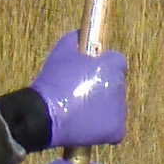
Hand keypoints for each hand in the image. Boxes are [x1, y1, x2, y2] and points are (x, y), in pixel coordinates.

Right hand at [30, 29, 127, 147]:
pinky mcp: (116, 129)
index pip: (117, 62)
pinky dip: (105, 129)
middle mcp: (119, 85)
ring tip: (81, 111)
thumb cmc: (53, 81)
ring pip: (115, 107)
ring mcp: (119, 109)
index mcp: (111, 65)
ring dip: (103, 108)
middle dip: (103, 87)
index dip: (103, 67)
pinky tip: (88, 126)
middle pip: (116, 85)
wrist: (44, 114)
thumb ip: (77, 38)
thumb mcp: (61, 50)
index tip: (91, 73)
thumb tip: (83, 34)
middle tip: (82, 95)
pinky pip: (115, 128)